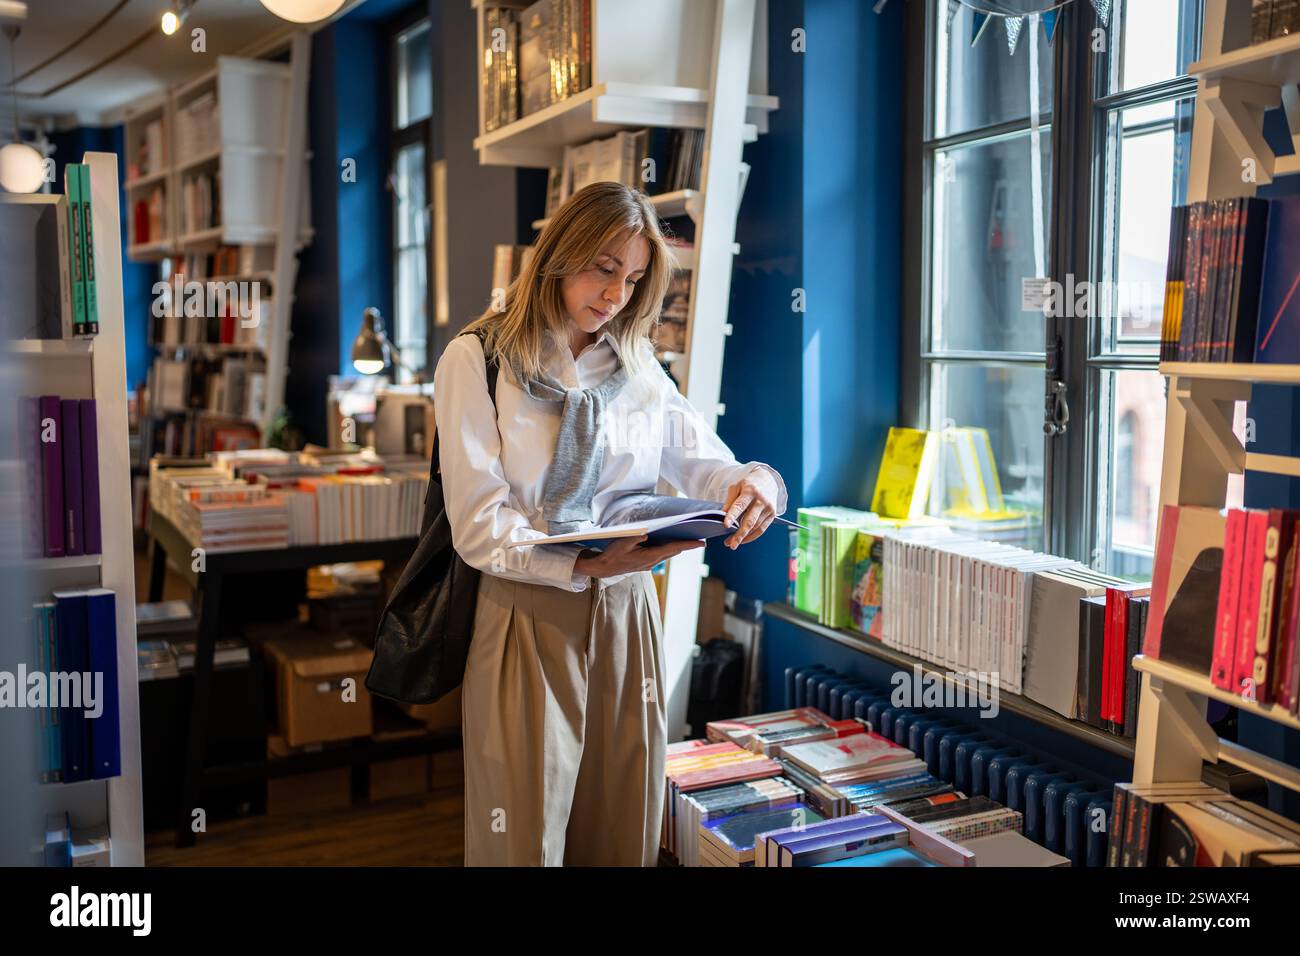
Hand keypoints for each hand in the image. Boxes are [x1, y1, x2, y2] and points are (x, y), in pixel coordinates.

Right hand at [574, 535, 704, 578]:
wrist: (604, 568)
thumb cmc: (613, 554)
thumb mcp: (623, 542)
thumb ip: (636, 537)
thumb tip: (648, 533)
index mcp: (650, 556)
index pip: (673, 548)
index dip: (688, 545)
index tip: (701, 543)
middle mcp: (653, 561)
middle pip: (674, 552)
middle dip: (687, 545)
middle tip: (700, 537)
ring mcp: (650, 564)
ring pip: (668, 554)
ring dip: (678, 547)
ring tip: (688, 538)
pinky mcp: (646, 564)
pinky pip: (661, 555)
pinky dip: (668, 549)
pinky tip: (669, 542)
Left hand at [721, 470, 779, 548]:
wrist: (768, 480)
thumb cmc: (748, 484)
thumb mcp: (736, 487)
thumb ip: (730, 500)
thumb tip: (722, 515)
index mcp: (750, 491)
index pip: (740, 505)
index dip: (732, 515)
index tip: (725, 525)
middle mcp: (761, 500)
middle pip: (750, 520)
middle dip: (739, 534)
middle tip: (729, 544)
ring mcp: (768, 509)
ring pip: (756, 527)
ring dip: (743, 537)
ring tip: (732, 543)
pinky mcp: (772, 515)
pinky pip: (761, 529)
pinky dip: (752, 536)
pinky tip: (743, 540)